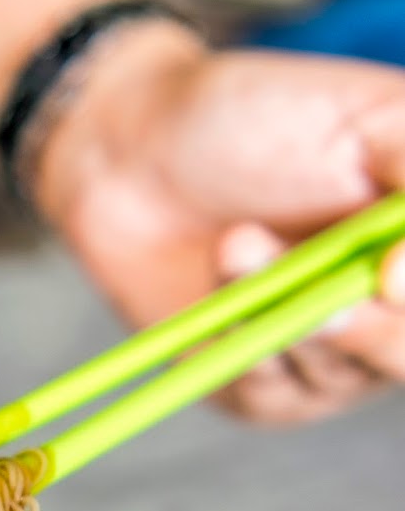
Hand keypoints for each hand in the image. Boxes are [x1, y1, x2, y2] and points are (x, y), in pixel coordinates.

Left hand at [34, 22, 404, 421]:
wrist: (133, 150)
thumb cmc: (252, 117)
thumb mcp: (367, 116)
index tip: (389, 273)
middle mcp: (394, 308)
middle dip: (366, 323)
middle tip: (328, 273)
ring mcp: (334, 355)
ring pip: (341, 372)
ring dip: (284, 310)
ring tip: (235, 242)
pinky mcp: (265, 389)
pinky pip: (272, 393)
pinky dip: (241, 343)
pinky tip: (216, 290)